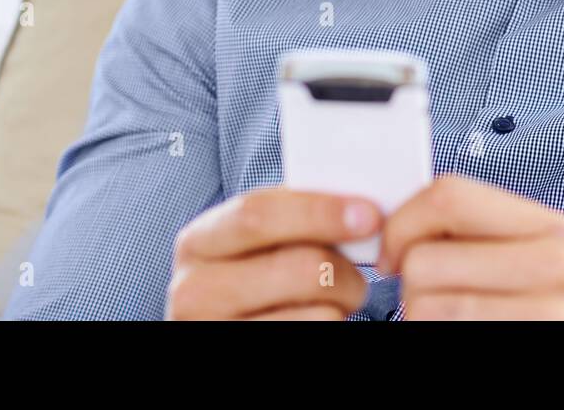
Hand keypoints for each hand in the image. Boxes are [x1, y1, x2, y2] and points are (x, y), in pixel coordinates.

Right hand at [166, 186, 381, 319]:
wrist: (220, 321)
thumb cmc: (248, 276)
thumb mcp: (252, 244)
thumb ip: (290, 218)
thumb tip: (356, 206)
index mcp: (198, 242)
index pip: (259, 215)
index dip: (320, 212)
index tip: (369, 215)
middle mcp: (194, 290)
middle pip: (300, 267)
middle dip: (345, 268)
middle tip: (362, 274)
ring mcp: (214, 329)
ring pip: (319, 313)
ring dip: (343, 305)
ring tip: (337, 301)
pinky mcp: (241, 358)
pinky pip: (315, 335)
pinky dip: (332, 324)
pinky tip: (317, 318)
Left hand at [375, 174, 563, 319]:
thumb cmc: (545, 312)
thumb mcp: (528, 261)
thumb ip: (478, 231)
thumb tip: (394, 222)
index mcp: (551, 226)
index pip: (450, 196)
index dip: (402, 223)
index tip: (391, 252)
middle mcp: (556, 263)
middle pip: (424, 258)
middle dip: (411, 283)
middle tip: (433, 297)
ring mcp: (549, 311)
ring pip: (422, 305)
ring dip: (420, 317)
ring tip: (454, 320)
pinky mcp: (530, 342)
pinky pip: (435, 333)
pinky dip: (432, 336)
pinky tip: (463, 333)